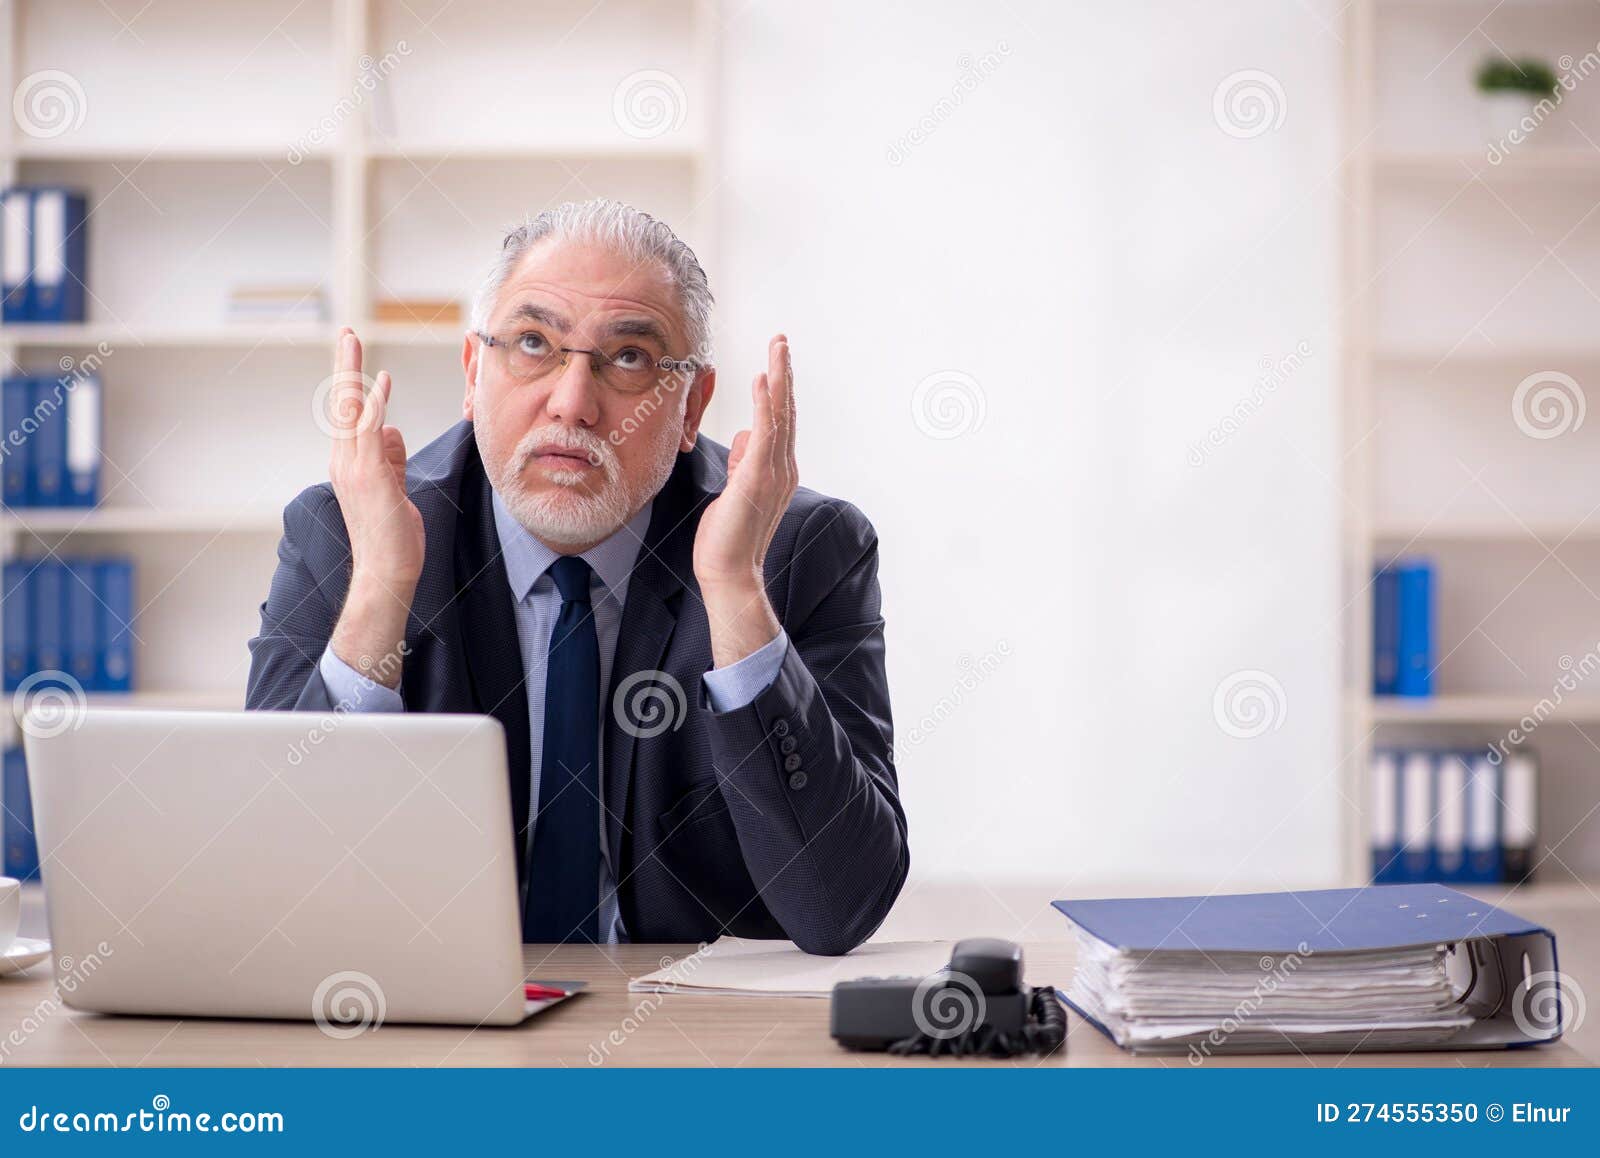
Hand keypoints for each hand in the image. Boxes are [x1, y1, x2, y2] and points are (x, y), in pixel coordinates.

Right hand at [325, 328, 423, 686]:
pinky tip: (380, 383)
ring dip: (352, 372)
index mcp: (349, 463)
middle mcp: (344, 461)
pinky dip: (373, 405)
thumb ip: (391, 458)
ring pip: (349, 410)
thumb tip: (390, 429)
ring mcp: (354, 468)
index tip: (354, 351)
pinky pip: (369, 433)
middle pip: (341, 403)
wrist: (386, 573)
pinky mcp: (370, 477)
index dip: (350, 381)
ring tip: (352, 339)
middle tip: (346, 330)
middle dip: (344, 365)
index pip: (348, 414)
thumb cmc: (392, 536)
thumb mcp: (394, 488)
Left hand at [693, 334, 796, 666]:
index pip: (780, 421)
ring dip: (779, 379)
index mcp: (776, 470)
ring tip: (778, 348)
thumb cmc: (727, 537)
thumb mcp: (734, 490)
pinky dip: (766, 404)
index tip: (774, 360)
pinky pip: (765, 434)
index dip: (779, 389)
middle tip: (781, 340)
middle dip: (784, 373)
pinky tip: (763, 380)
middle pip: (786, 411)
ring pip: (780, 416)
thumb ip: (743, 462)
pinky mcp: (757, 479)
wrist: (729, 573)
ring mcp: (772, 474)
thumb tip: (746, 436)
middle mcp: (782, 468)